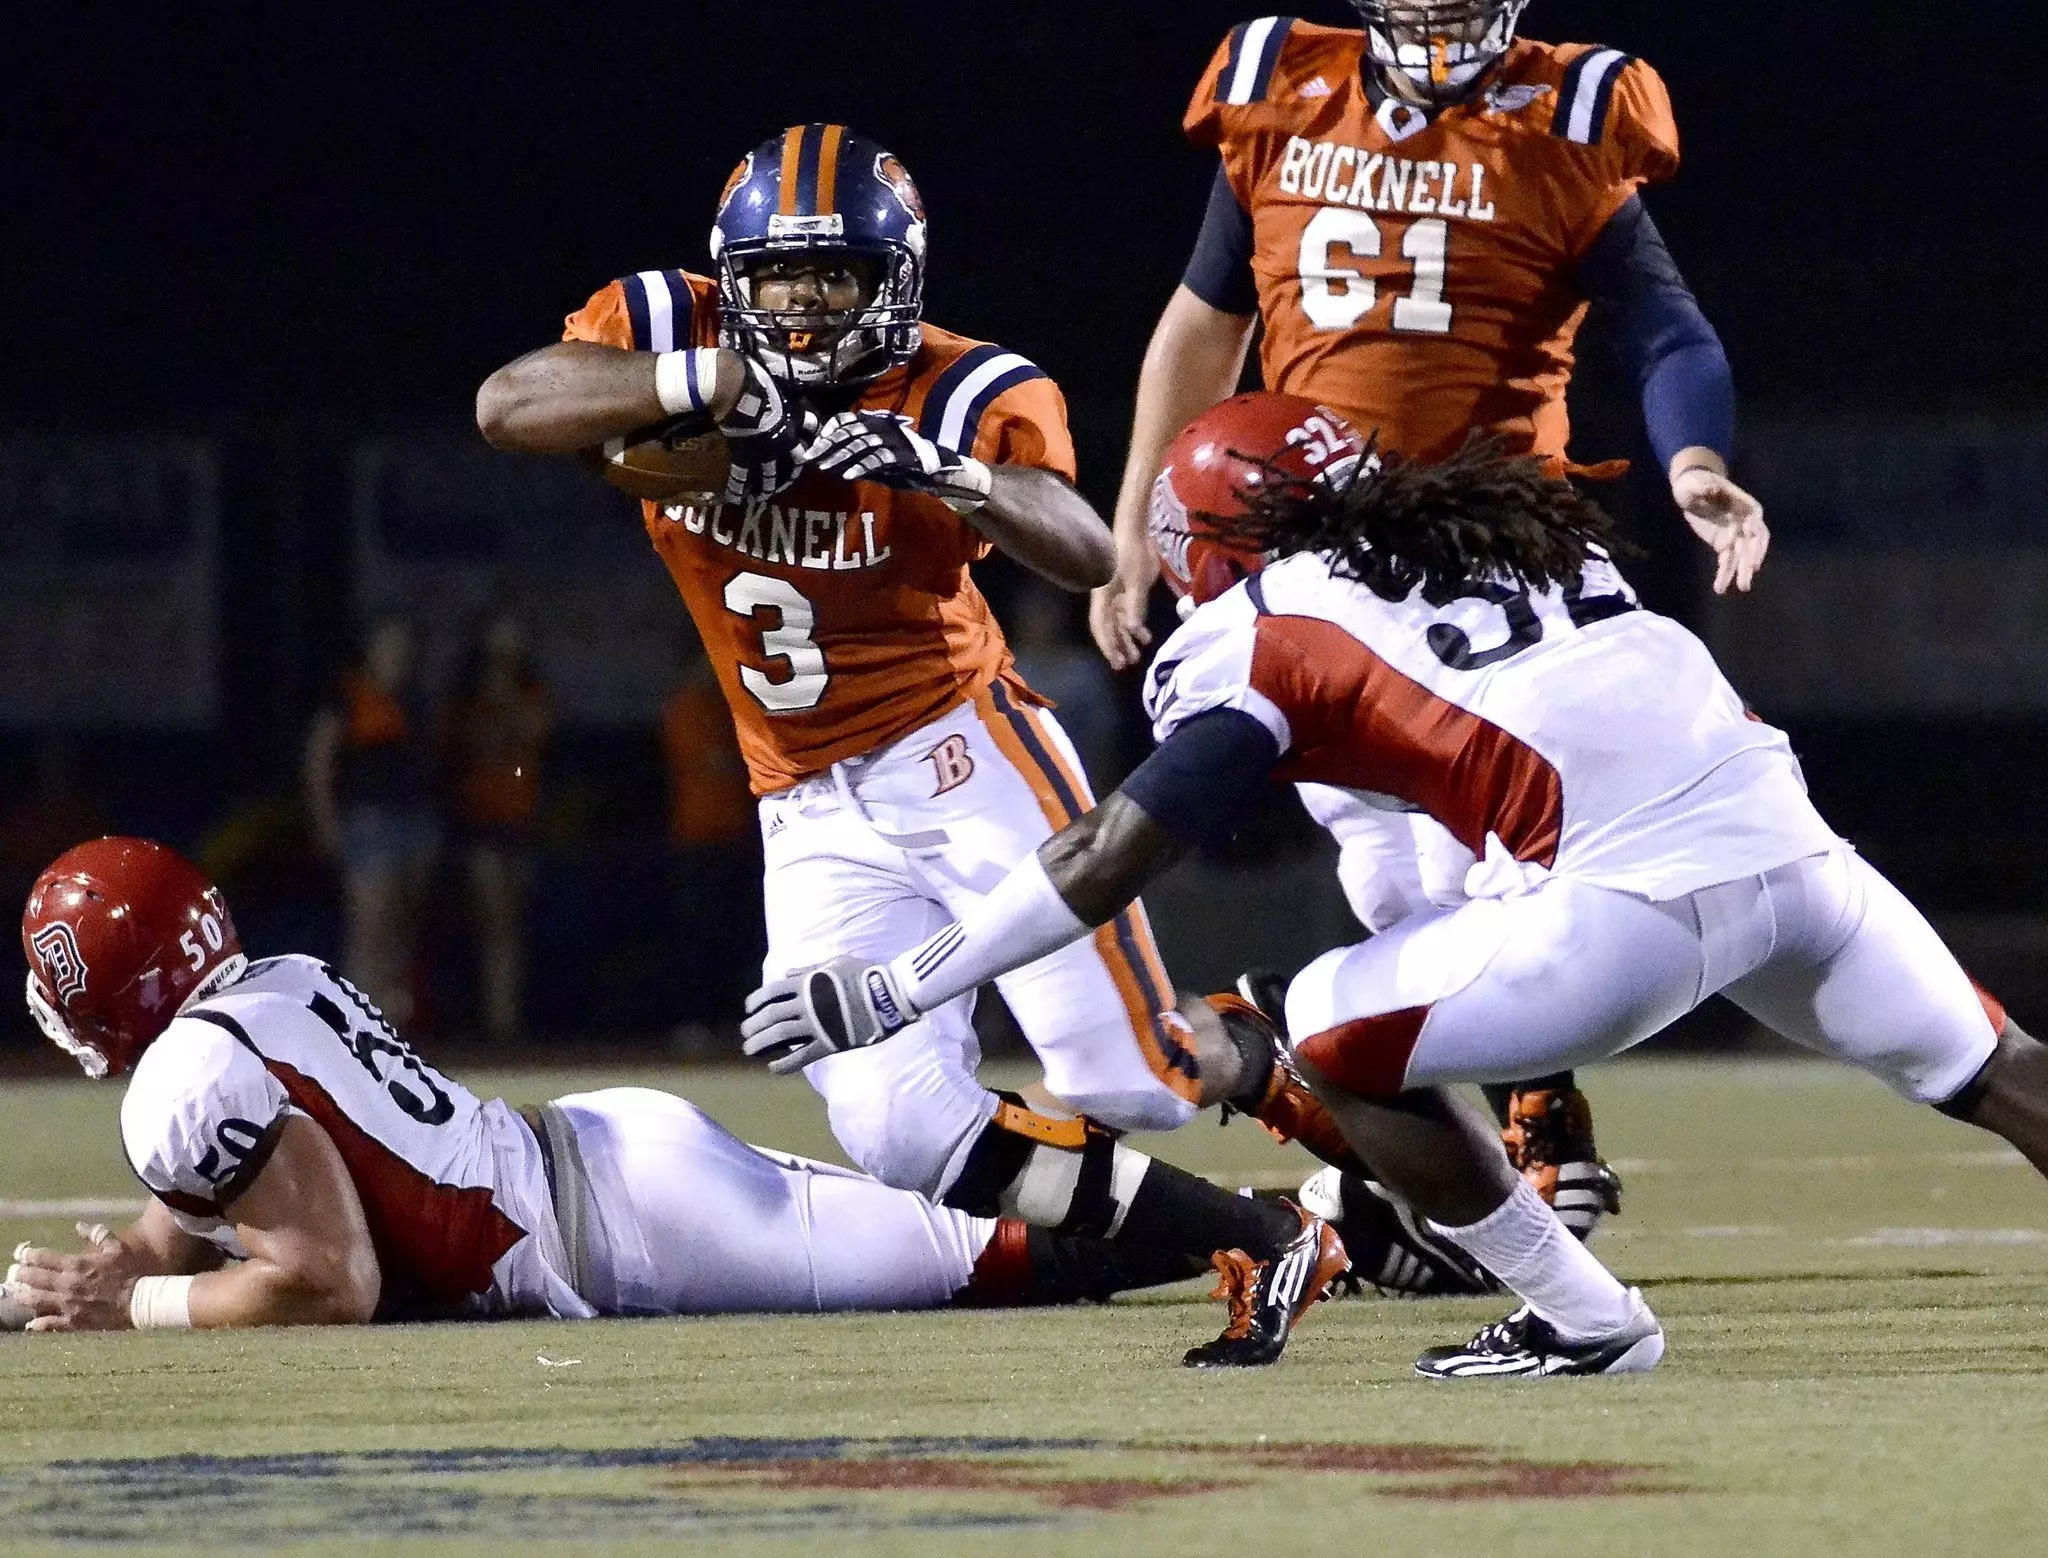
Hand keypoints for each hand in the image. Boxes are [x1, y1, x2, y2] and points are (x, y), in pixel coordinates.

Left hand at [5, 1223, 140, 1332]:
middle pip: (35, 1278)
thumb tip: (79, 1225)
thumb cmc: (129, 1272)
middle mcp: (68, 1284)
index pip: (44, 1258)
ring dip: (23, 1296)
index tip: (22, 1254)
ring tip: (17, 1294)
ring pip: (36, 1300)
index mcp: (77, 1264)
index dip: (30, 1255)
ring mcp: (68, 1304)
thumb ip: (97, 1234)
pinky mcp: (72, 1321)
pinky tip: (31, 1323)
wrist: (139, 1300)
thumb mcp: (117, 1248)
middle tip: (15, 1272)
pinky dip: (37, 1324)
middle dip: (21, 1274)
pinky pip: (48, 1324)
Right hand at [719, 356, 813, 503]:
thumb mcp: (777, 382)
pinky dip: (739, 487)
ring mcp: (766, 452)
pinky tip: (737, 496)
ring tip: (764, 494)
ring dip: (768, 486)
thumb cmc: (757, 380)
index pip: (811, 429)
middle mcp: (786, 440)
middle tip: (789, 479)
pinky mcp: (746, 457)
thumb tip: (779, 380)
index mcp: (795, 418)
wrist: (738, 390)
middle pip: (796, 461)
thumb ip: (780, 388)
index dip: (813, 436)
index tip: (811, 443)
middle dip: (793, 471)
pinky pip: (743, 476)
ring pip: (771, 475)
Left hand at [741, 955, 917, 1075]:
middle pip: (771, 1015)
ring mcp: (818, 1024)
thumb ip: (810, 970)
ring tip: (750, 1050)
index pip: (772, 991)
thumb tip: (788, 973)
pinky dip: (784, 1065)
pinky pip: (801, 1057)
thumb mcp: (836, 963)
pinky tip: (773, 1068)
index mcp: (808, 982)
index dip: (755, 1000)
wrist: (889, 994)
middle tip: (745, 1033)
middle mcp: (808, 1003)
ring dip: (760, 1043)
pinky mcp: (830, 1043)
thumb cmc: (865, 974)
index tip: (748, 1008)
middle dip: (753, 1025)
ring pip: (779, 1036)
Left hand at [800, 411, 992, 513]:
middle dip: (827, 444)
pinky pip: (878, 459)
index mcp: (878, 424)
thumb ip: (858, 456)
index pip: (847, 421)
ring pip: (860, 444)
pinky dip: (861, 466)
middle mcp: (884, 427)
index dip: (828, 431)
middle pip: (849, 431)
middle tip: (809, 456)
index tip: (812, 445)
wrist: (941, 472)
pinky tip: (846, 475)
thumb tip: (830, 459)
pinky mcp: (902, 455)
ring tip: (823, 466)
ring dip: (840, 456)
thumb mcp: (879, 459)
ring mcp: (894, 440)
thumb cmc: (908, 466)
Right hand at [1088, 541, 1159, 669]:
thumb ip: (1135, 605)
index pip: (1100, 626)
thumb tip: (1131, 628)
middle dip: (1116, 647)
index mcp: (1102, 597)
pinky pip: (1129, 614)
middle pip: (1108, 628)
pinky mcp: (1127, 592)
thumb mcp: (1137, 580)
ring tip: (1136, 657)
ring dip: (1127, 640)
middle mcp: (1106, 600)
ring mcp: (1116, 596)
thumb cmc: (1132, 554)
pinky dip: (1136, 626)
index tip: (1116, 660)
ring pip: (1119, 624)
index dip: (1107, 644)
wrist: (1136, 532)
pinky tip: (1144, 637)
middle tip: (1125, 665)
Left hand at [1672, 461, 1768, 594]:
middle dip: (1753, 556)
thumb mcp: (1695, 483)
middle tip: (1751, 571)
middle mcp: (1745, 522)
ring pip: (1742, 555)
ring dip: (1741, 571)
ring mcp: (1735, 535)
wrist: (1691, 491)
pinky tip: (1720, 587)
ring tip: (1742, 587)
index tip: (1751, 537)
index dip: (1756, 529)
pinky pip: (1727, 561)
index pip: (1755, 518)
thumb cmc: (1695, 483)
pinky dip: (1725, 573)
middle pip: (1752, 541)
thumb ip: (1704, 486)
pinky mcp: (1723, 544)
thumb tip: (1712, 488)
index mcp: (1743, 504)